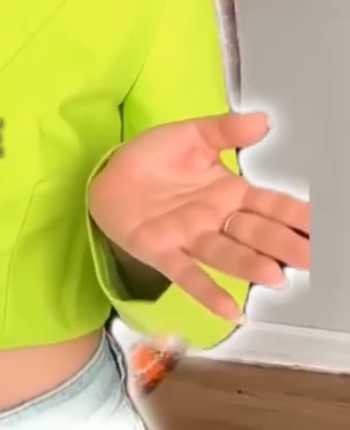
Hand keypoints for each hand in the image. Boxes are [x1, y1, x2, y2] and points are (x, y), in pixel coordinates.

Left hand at [88, 111, 309, 319]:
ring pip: (226, 253)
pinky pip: (188, 274)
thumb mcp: (191, 134)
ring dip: (249, 265)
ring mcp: (190, 238)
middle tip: (309, 255)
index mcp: (229, 192)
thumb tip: (262, 120)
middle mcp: (215, 220)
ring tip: (274, 275)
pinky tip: (229, 309)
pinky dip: (208, 292)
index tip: (320, 224)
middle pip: (255, 233)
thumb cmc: (152, 157)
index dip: (294, 214)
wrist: (109, 175)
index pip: (269, 204)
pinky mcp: (162, 250)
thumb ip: (225, 129)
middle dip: (283, 244)